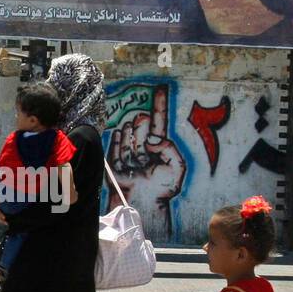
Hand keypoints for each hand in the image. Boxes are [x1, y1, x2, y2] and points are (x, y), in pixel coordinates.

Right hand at [106, 90, 185, 240]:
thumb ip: (169, 148)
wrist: (146, 204)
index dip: (159, 104)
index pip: (158, 120)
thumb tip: (149, 139)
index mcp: (158, 146)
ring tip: (137, 152)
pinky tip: (120, 138)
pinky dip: (118, 143)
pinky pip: (115, 147)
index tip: (161, 87)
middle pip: (141, 126)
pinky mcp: (115, 163)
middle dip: (141, 124)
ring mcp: (128, 153)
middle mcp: (143, 146)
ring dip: (131, 136)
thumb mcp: (177, 167)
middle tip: (143, 129)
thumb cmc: (164, 188)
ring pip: (128, 134)